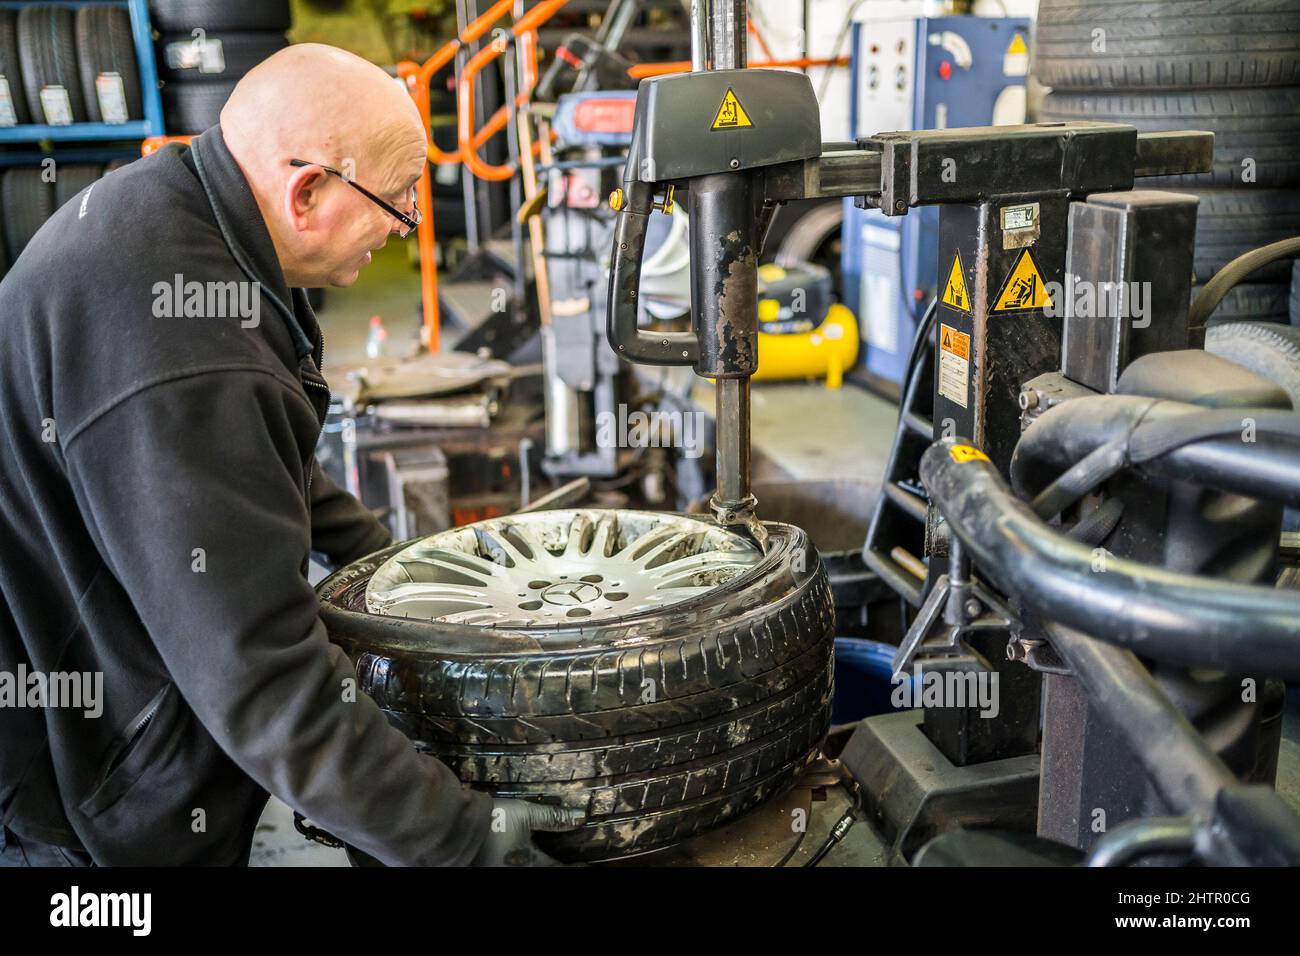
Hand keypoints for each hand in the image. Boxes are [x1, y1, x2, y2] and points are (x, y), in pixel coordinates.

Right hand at [471, 799, 585, 866]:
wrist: (453, 830)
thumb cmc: (492, 822)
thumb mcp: (524, 814)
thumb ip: (552, 817)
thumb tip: (581, 817)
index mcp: (531, 864)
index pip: (560, 870)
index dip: (576, 868)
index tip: (587, 866)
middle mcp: (518, 874)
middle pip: (545, 876)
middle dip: (557, 869)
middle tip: (569, 866)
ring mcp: (500, 875)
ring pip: (528, 873)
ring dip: (538, 868)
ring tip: (542, 862)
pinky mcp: (485, 871)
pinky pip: (509, 870)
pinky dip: (521, 866)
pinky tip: (519, 861)